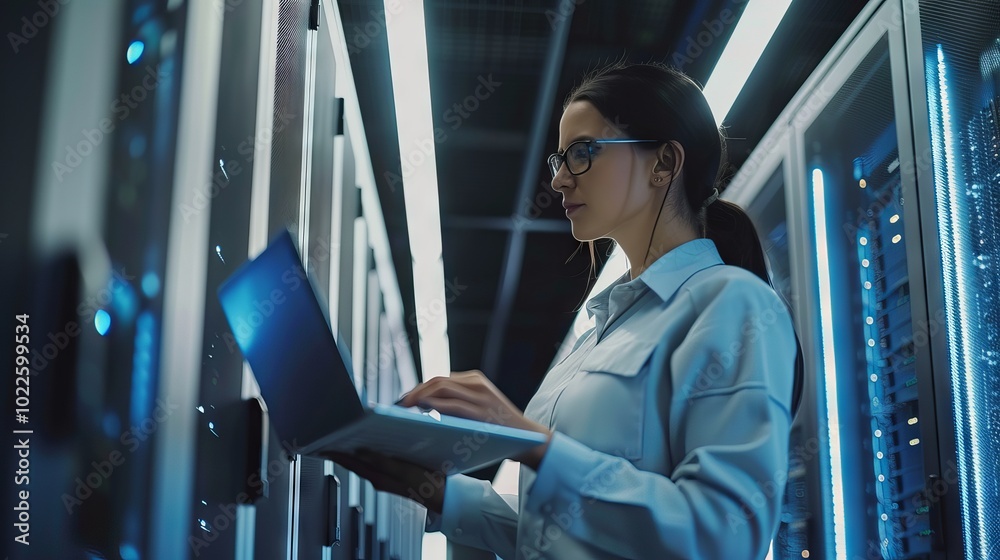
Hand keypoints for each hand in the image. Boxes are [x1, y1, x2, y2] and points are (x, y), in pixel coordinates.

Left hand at [322, 449, 445, 513]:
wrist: (443, 495)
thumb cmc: (427, 484)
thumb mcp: (405, 471)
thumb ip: (383, 462)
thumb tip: (361, 452)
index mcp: (379, 478)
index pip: (350, 463)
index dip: (335, 454)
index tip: (323, 446)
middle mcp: (379, 478)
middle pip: (354, 463)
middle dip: (341, 451)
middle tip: (329, 439)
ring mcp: (386, 477)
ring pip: (363, 462)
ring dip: (353, 452)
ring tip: (343, 440)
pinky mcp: (394, 473)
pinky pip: (374, 462)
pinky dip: (367, 453)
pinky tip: (369, 446)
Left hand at [397, 370, 552, 469]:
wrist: (528, 439)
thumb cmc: (500, 429)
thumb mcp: (480, 407)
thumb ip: (459, 402)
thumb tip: (427, 406)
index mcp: (475, 380)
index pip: (439, 379)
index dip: (419, 388)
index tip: (405, 400)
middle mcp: (477, 383)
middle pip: (437, 381)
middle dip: (415, 391)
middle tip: (399, 404)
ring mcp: (480, 395)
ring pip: (441, 388)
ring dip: (419, 396)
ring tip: (405, 408)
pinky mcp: (482, 410)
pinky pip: (452, 404)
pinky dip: (434, 405)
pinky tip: (422, 411)